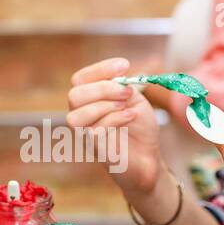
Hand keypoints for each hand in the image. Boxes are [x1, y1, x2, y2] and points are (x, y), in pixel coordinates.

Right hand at [67, 57, 164, 197]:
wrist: (149, 159)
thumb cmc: (139, 129)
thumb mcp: (134, 100)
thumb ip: (123, 85)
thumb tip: (118, 71)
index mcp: (89, 100)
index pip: (80, 79)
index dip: (100, 69)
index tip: (125, 65)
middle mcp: (82, 116)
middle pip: (74, 95)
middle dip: (102, 88)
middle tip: (127, 92)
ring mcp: (85, 134)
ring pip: (76, 115)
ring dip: (105, 105)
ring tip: (128, 106)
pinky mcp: (94, 150)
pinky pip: (93, 132)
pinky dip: (114, 119)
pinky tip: (130, 117)